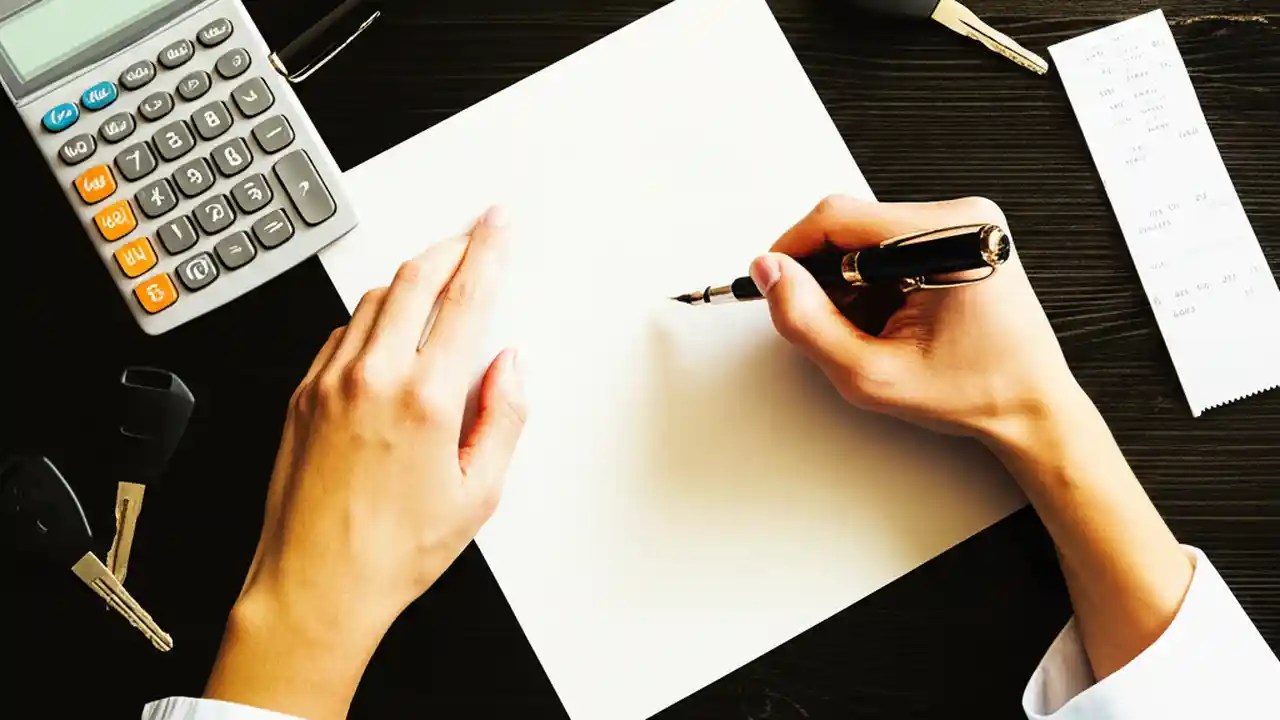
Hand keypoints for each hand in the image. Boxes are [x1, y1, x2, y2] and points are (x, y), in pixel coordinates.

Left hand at [205, 207, 526, 719]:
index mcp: (425, 399)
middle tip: (472, 233)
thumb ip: (503, 417)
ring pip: (372, 297)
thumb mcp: (479, 493)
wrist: (315, 585)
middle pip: (414, 277)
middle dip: (450, 244)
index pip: (465, 297)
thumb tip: (510, 366)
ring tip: (436, 276)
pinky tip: (387, 328)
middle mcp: (372, 378)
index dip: (488, 248)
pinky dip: (371, 313)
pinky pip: (340, 330)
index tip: (498, 223)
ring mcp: (329, 381)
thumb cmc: (392, 551)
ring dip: (410, 275)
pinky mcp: (301, 393)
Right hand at [750, 195, 1078, 445]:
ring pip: (868, 236)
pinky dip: (877, 282)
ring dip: (854, 282)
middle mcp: (963, 216)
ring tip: (877, 330)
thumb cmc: (972, 392)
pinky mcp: (963, 234)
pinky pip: (892, 244)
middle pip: (851, 224)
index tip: (773, 285)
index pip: (837, 217)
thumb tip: (770, 274)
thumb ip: (807, 322)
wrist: (1030, 406)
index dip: (791, 250)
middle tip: (837, 328)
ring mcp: (967, 222)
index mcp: (949, 237)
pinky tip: (894, 317)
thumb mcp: (871, 374)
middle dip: (828, 278)